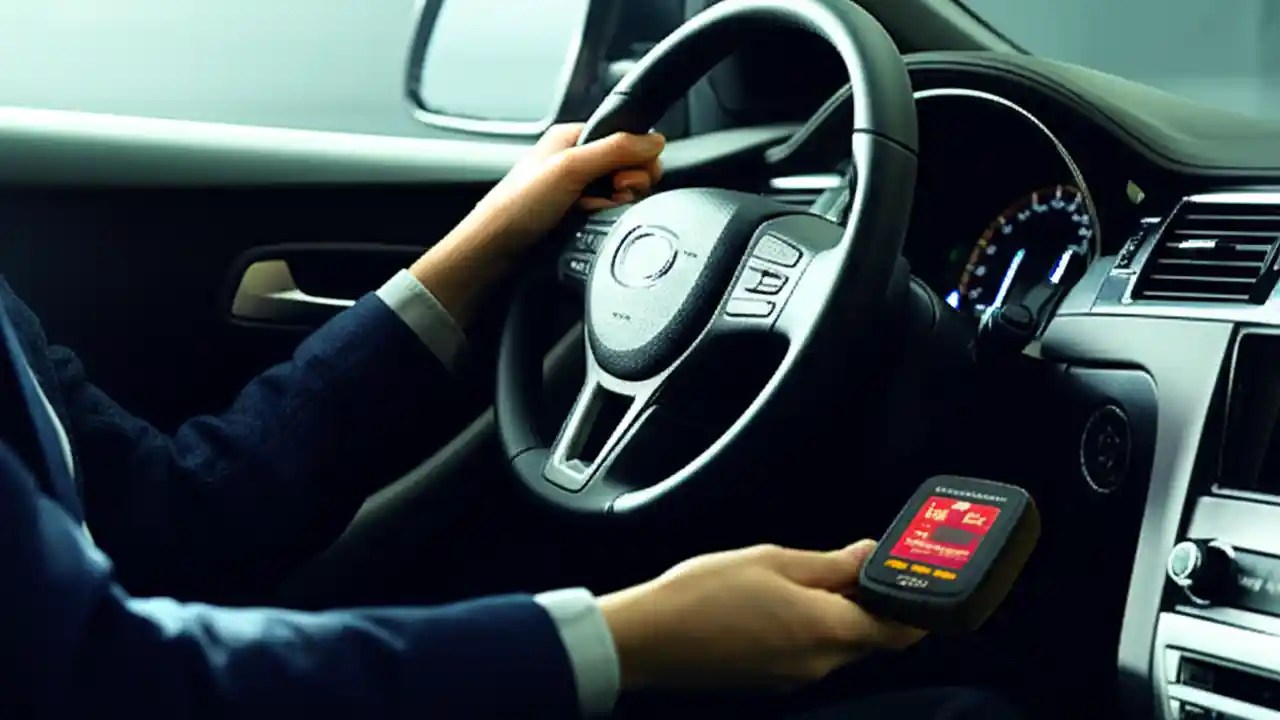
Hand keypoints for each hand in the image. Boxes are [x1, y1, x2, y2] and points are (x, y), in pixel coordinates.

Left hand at [410, 124, 664, 324]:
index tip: (621, 178)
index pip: (630, 139)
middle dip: (625, 187)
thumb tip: (655, 141)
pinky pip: (610, 214)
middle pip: (631, 168)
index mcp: (575, 136)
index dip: (636, 160)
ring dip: (612, 207)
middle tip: (604, 197)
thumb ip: (615, 150)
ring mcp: (580, 189)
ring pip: (623, 195)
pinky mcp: (580, 214)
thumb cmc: (517, 204)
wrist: (496, 249)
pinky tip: (587, 224)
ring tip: (587, 212)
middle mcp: (579, 159)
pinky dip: (604, 220)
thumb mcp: (570, 167)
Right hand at [600, 541, 925, 691]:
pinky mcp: (771, 680)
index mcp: (828, 630)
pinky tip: (781, 602)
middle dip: (871, 605)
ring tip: (809, 577)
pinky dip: (810, 629)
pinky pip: (809, 653)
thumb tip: (870, 555)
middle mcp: (820, 663)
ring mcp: (795, 676)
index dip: (915, 607)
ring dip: (837, 615)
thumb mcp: (774, 560)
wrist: (648, 639)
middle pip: (870, 638)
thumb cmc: (702, 595)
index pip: (900, 630)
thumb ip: (832, 563)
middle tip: (853, 566)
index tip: (915, 582)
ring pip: (838, 645)